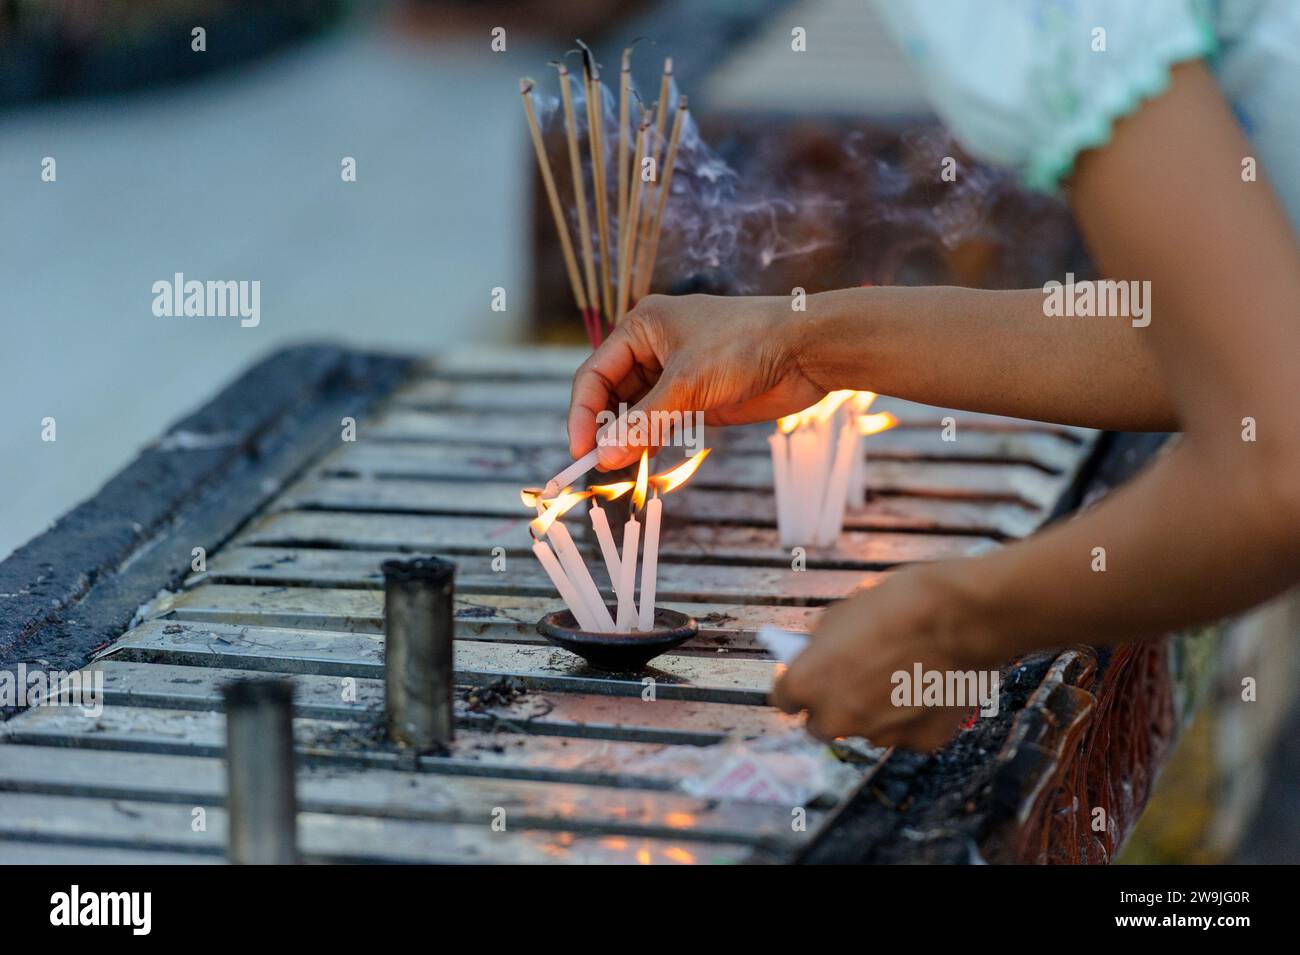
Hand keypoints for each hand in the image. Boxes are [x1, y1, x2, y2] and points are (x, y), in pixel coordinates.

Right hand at [567, 294, 825, 468]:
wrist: (806, 350)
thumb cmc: (745, 346)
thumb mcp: (687, 385)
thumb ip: (643, 422)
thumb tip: (604, 455)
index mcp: (641, 328)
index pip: (594, 374)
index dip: (583, 414)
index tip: (581, 452)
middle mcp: (652, 349)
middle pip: (611, 395)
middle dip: (603, 430)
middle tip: (597, 469)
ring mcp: (675, 375)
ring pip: (635, 413)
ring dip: (626, 440)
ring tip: (618, 471)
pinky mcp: (696, 398)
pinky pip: (661, 423)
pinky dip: (650, 442)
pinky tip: (641, 463)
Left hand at [770, 564, 994, 750]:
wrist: (960, 617)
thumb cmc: (898, 604)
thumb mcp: (842, 612)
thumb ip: (822, 644)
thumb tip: (818, 653)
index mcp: (807, 683)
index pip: (784, 699)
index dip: (798, 687)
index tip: (808, 679)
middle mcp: (837, 718)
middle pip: (821, 726)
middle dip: (831, 708)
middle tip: (853, 683)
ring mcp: (879, 735)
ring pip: (866, 731)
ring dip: (873, 713)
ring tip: (899, 679)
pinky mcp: (919, 743)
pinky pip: (907, 734)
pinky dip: (912, 718)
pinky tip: (926, 688)